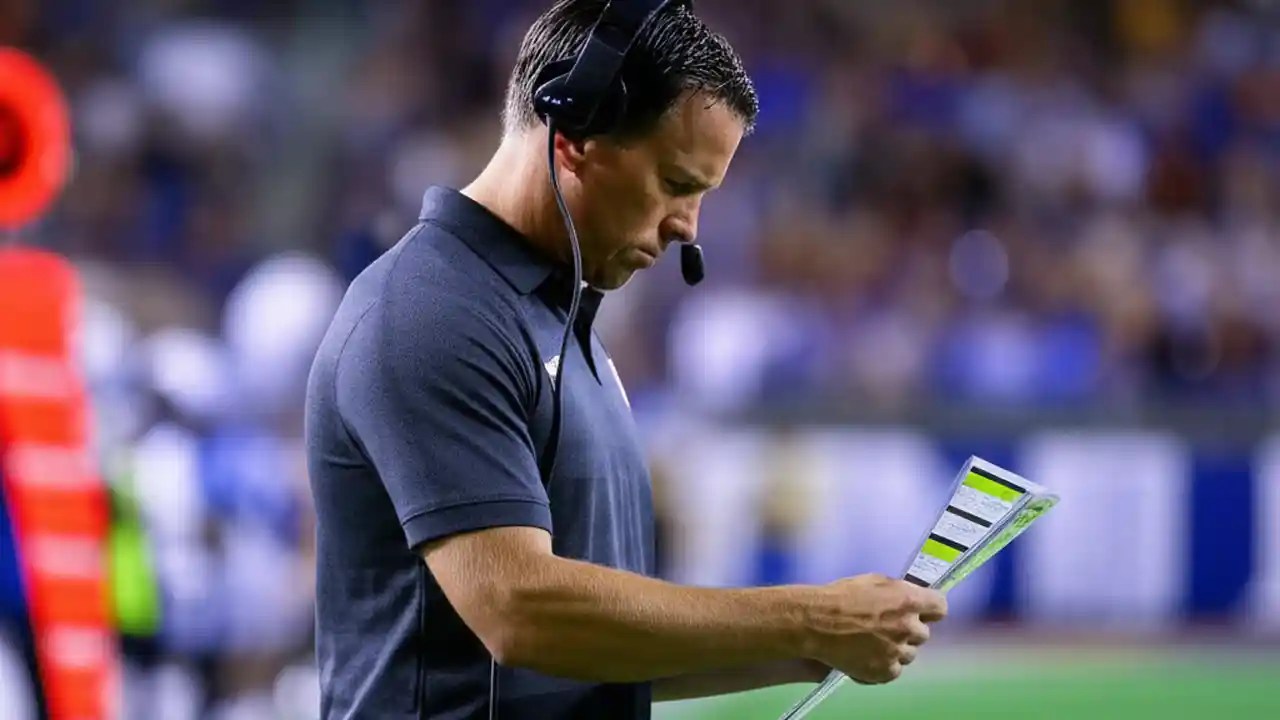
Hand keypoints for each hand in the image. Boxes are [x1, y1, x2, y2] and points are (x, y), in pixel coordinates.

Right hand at [806, 574, 945, 684]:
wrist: (815, 622)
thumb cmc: (841, 596)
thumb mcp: (874, 582)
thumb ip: (898, 592)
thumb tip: (910, 599)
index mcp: (908, 600)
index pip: (940, 607)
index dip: (931, 610)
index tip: (923, 612)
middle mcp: (908, 627)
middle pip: (923, 634)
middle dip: (908, 631)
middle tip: (888, 627)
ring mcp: (897, 651)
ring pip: (909, 654)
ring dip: (897, 649)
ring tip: (874, 643)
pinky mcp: (884, 672)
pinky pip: (894, 671)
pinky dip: (884, 666)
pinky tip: (868, 656)